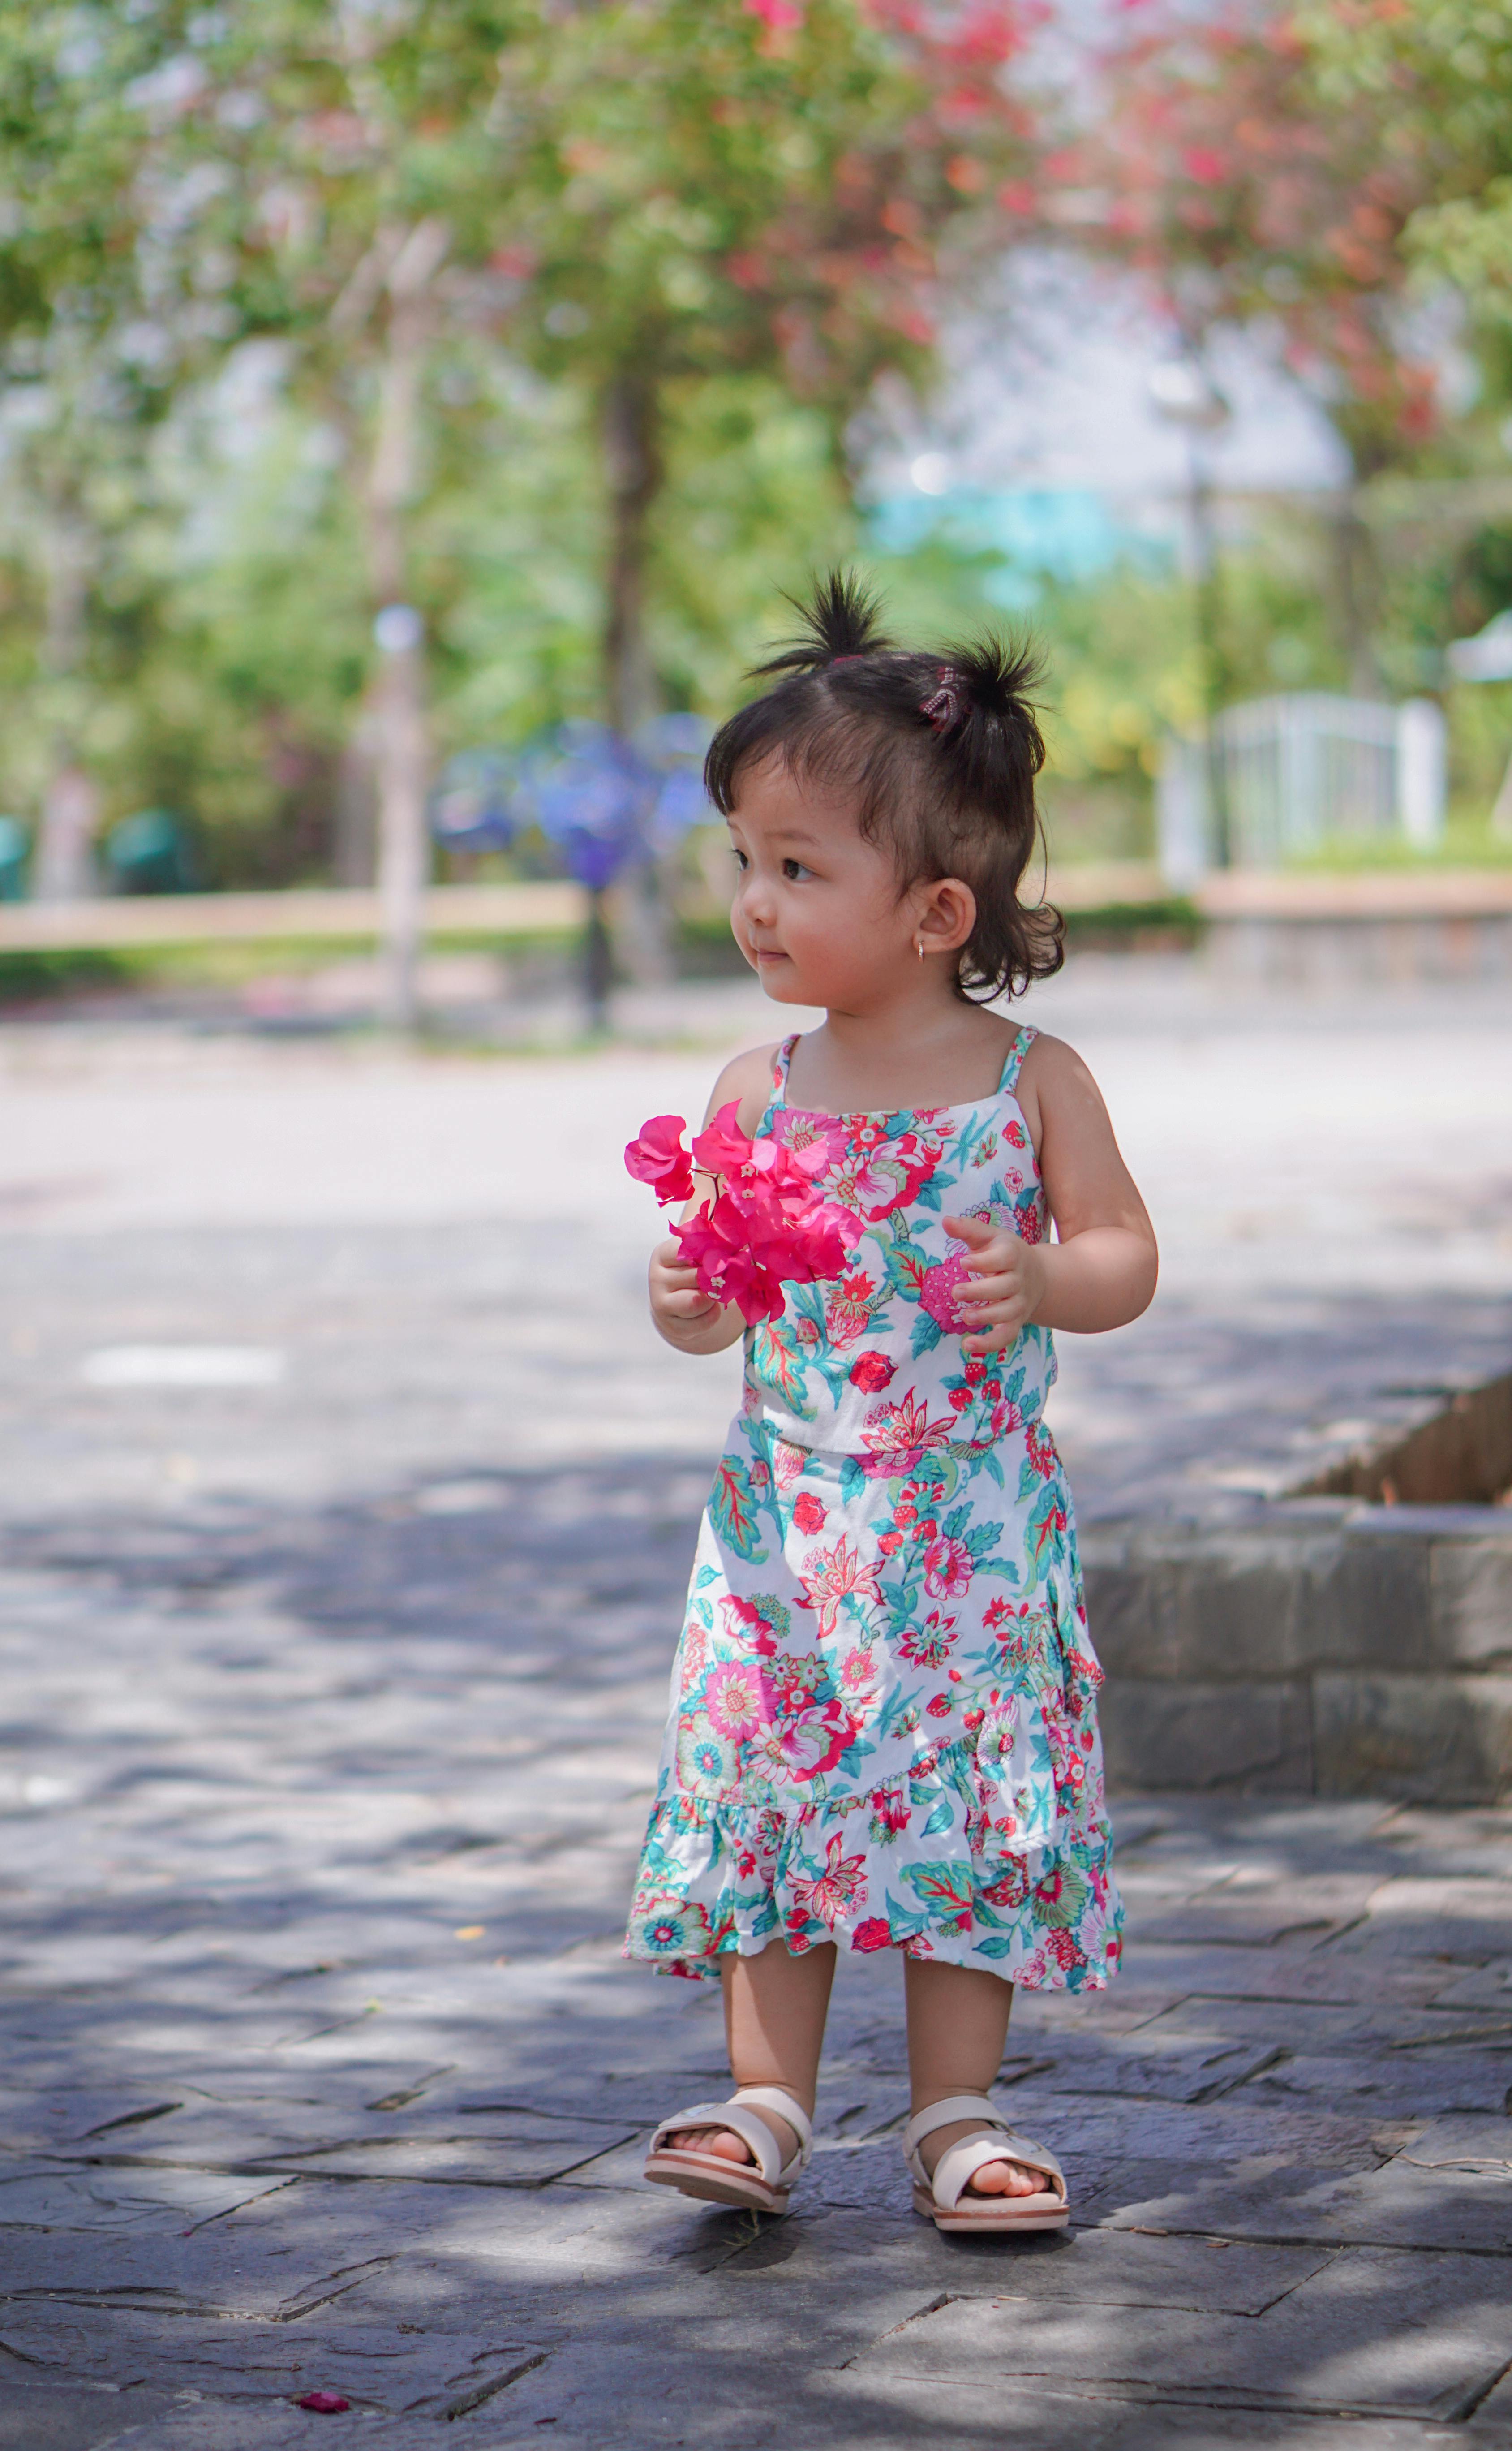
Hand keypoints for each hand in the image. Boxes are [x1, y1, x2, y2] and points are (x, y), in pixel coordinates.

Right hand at [649, 1235, 729, 1350]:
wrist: (682, 1303)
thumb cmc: (696, 1271)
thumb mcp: (698, 1252)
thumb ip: (708, 1242)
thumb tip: (729, 1234)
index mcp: (662, 1254)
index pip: (688, 1249)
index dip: (710, 1255)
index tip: (719, 1257)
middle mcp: (656, 1278)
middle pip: (696, 1276)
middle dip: (715, 1279)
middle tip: (721, 1277)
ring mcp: (660, 1303)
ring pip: (698, 1301)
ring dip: (713, 1298)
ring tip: (713, 1294)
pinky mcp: (671, 1326)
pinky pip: (703, 1321)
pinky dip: (713, 1315)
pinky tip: (709, 1309)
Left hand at [943, 1210, 1048, 1354]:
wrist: (1037, 1275)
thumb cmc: (1004, 1253)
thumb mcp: (990, 1237)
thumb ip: (968, 1229)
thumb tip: (945, 1221)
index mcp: (1012, 1255)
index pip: (1004, 1258)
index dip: (984, 1262)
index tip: (963, 1262)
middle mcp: (1019, 1280)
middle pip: (1005, 1287)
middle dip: (980, 1292)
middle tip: (955, 1292)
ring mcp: (1019, 1303)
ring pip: (1008, 1313)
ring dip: (987, 1316)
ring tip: (965, 1317)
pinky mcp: (1016, 1321)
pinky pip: (1006, 1335)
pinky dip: (989, 1344)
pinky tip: (967, 1346)